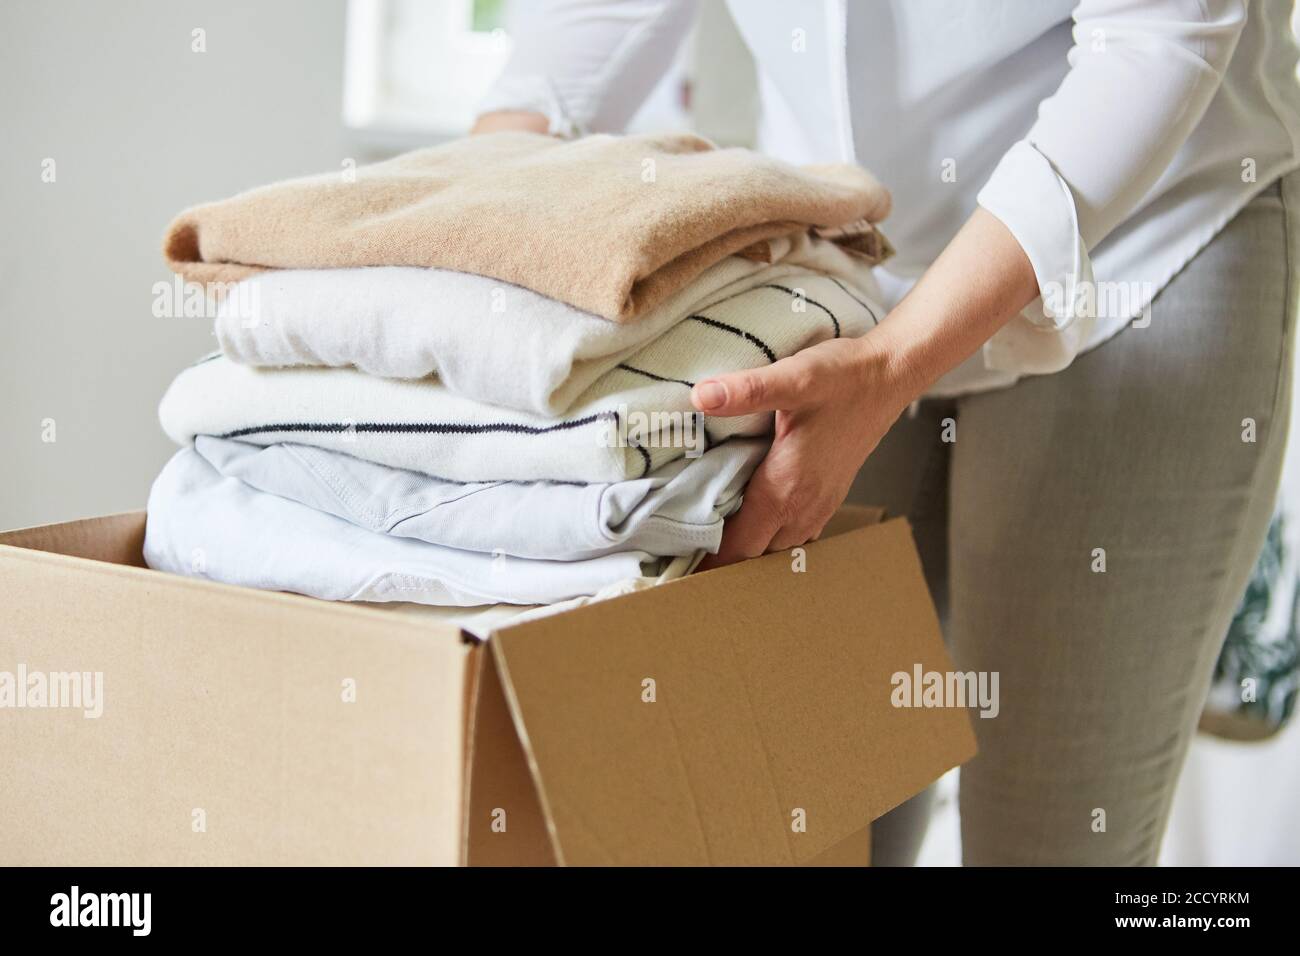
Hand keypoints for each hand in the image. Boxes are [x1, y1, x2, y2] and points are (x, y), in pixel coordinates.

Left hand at [690, 333, 915, 568]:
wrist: (889, 375)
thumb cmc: (844, 378)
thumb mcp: (795, 377)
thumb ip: (748, 390)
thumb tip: (702, 396)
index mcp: (787, 488)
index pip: (738, 547)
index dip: (705, 561)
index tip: (674, 564)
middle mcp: (803, 506)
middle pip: (754, 556)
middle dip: (720, 562)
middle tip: (678, 556)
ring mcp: (818, 505)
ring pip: (774, 548)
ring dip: (745, 551)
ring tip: (707, 545)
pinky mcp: (825, 496)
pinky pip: (791, 533)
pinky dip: (768, 537)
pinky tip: (751, 520)